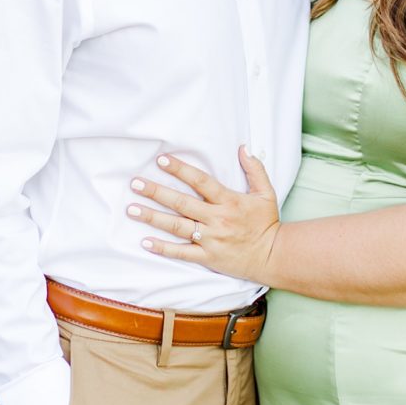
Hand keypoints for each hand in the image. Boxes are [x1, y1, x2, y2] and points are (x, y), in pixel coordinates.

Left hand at [128, 145, 280, 284]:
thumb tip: (243, 147)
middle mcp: (216, 219)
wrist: (273, 256)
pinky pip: (182, 253)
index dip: (180, 170)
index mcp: (229, 201)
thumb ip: (254, 169)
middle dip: (157, 192)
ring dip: (153, 217)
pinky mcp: (208, 257)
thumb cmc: (267, 223)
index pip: (200, 181)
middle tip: (135, 183)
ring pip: (176, 226)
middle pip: (181, 203)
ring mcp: (210, 239)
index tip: (162, 160)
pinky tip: (146, 242)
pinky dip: (163, 248)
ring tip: (132, 209)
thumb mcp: (266, 193)